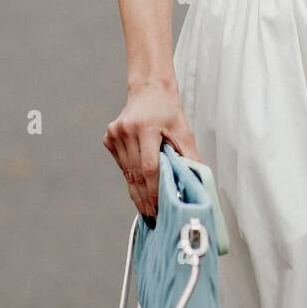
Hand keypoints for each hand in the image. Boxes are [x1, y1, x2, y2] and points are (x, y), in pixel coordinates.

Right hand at [102, 79, 203, 217]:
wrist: (149, 90)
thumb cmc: (169, 111)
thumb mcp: (184, 130)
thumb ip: (190, 155)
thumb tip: (198, 181)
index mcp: (146, 127)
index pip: (149, 166)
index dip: (154, 190)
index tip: (161, 207)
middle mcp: (126, 131)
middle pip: (136, 173)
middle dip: (145, 198)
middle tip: (154, 216)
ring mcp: (114, 134)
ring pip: (127, 173)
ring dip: (137, 193)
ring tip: (148, 210)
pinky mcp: (109, 139)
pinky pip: (121, 165)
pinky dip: (131, 178)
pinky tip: (139, 190)